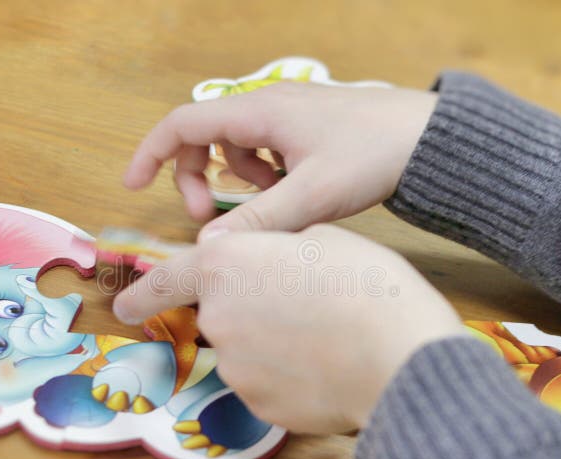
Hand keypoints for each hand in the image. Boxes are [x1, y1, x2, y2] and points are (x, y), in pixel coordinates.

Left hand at [113, 224, 464, 432]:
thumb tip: (266, 258)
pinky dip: (284, 375)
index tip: (125, 304)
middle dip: (246, 309)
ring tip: (322, 336)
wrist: (398, 355)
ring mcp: (234, 366)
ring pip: (243, 350)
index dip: (144, 292)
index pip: (168, 278)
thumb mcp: (321, 237)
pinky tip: (322, 367)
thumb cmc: (366, 284)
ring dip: (268, 343)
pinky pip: (263, 383)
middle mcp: (217, 316)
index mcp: (226, 264)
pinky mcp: (257, 405)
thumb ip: (273, 245)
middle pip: (217, 314)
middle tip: (299, 306)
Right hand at [123, 82, 436, 239]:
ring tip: (273, 205)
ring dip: (239, 181)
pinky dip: (267, 177)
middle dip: (196, 177)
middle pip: (205, 138)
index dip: (150, 153)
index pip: (183, 124)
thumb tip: (209, 249)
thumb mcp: (312, 195)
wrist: (429, 139)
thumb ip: (259, 221)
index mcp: (259, 112)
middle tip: (207, 215)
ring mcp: (288, 116)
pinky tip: (295, 193)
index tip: (131, 185)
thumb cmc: (373, 155)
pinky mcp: (306, 129)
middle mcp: (267, 107)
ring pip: (237, 149)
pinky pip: (267, 152)